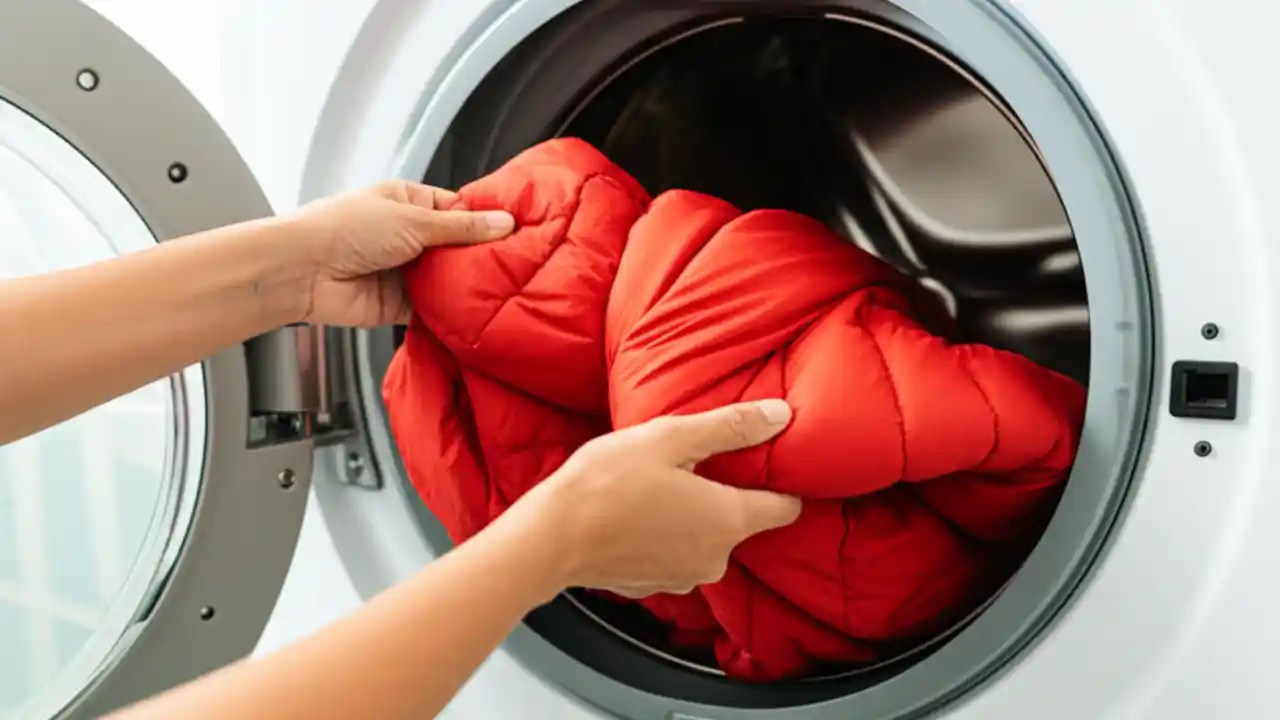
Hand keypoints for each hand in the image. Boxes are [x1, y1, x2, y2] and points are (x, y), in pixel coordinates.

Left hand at [290, 180, 514, 326]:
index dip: (488, 222)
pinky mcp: (402, 305)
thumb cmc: (346, 229)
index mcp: (410, 202)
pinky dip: (452, 311)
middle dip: (482, 257)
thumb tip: (504, 223)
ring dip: (468, 285)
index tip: (520, 232)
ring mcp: (407, 271)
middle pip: (459, 248)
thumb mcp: (412, 219)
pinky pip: (436, 309)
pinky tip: (478, 312)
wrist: (303, 271)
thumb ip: (461, 227)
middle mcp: (411, 235)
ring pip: (450, 279)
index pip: (460, 211)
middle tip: (521, 265)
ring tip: (507, 290)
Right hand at [508, 400, 802, 598]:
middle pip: (740, 520)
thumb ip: (731, 427)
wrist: (548, 539)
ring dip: (689, 514)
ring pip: (704, 537)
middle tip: (688, 463)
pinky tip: (634, 512)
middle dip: (721, 492)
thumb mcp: (671, 438)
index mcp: (728, 521)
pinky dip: (662, 534)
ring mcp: (683, 577)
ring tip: (655, 484)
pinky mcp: (653, 585)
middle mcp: (715, 558)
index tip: (763, 461)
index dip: (780, 481)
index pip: (786, 508)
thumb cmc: (606, 483)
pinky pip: (672, 553)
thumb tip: (781, 416)